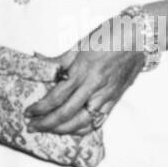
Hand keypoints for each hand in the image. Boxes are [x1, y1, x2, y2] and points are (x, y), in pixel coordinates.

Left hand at [22, 14, 143, 134]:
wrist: (139, 37)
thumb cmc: (108, 36)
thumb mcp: (79, 44)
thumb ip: (58, 59)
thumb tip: (37, 59)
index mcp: (82, 71)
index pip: (56, 97)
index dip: (40, 108)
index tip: (28, 112)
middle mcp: (94, 87)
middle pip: (66, 114)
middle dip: (46, 124)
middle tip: (32, 127)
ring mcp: (106, 96)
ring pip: (82, 123)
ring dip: (62, 130)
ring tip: (48, 130)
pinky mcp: (115, 100)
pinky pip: (97, 121)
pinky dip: (82, 129)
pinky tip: (71, 130)